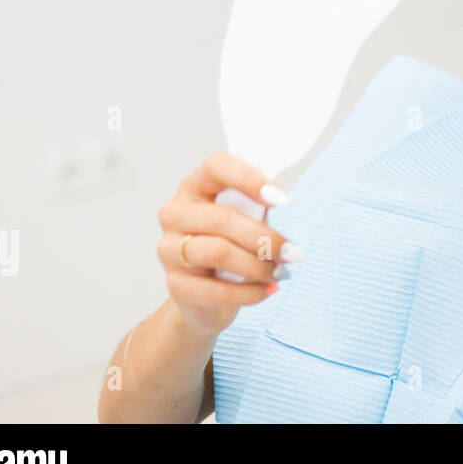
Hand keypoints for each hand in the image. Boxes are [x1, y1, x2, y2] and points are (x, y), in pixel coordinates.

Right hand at [156, 152, 299, 337]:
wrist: (207, 297)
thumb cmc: (233, 246)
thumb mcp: (247, 218)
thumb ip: (260, 205)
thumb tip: (283, 202)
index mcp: (195, 187)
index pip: (216, 166)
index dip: (249, 179)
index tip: (282, 200)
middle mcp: (175, 214)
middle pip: (222, 218)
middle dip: (265, 237)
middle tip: (293, 253)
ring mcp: (169, 250)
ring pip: (219, 252)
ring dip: (258, 265)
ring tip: (280, 273)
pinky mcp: (175, 285)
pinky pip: (215, 290)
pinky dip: (249, 292)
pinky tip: (267, 290)